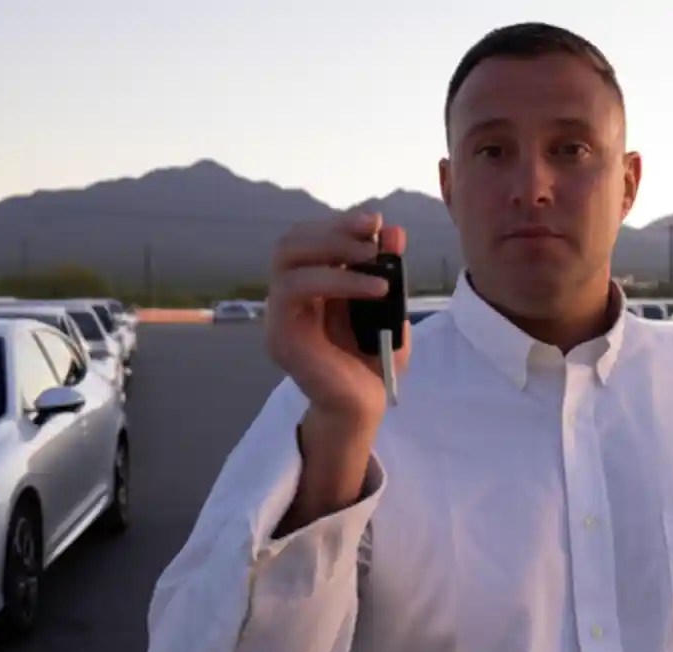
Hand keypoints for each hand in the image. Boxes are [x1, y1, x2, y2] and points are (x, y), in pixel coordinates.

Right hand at [266, 212, 410, 529]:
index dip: (340, 224)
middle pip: (291, 241)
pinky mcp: (281, 334)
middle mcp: (288, 297)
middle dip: (334, 228)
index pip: (310, 240)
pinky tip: (377, 288)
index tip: (377, 221)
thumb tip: (394, 232)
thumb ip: (387, 272)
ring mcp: (279, 315)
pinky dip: (339, 279)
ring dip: (334, 248)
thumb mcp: (387, 309)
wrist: (362, 409)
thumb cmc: (372, 362)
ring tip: (375, 258)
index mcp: (309, 287)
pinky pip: (296, 289)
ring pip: (288, 259)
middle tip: (374, 229)